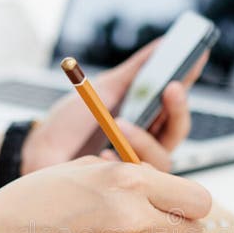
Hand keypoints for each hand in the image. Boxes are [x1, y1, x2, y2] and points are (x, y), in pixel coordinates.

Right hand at [0, 157, 211, 232]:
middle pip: (195, 232)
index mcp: (129, 180)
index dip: (190, 203)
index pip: (197, 199)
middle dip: (182, 227)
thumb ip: (130, 174)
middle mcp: (134, 217)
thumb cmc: (34, 200)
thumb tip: (161, 185)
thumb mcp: (85, 169)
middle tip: (161, 222)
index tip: (179, 203)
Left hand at [22, 41, 207, 172]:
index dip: (188, 82)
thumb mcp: (104, 89)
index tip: (194, 60)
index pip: (175, 102)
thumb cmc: (69, 124)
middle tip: (171, 88)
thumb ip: (137, 69)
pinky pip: (140, 180)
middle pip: (177, 129)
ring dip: (144, 139)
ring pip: (163, 157)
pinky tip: (105, 156)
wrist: (39, 153)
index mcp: (144, 118)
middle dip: (177, 109)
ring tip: (119, 125)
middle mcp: (146, 143)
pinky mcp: (125, 189)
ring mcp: (137, 167)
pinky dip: (125, 163)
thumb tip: (165, 43)